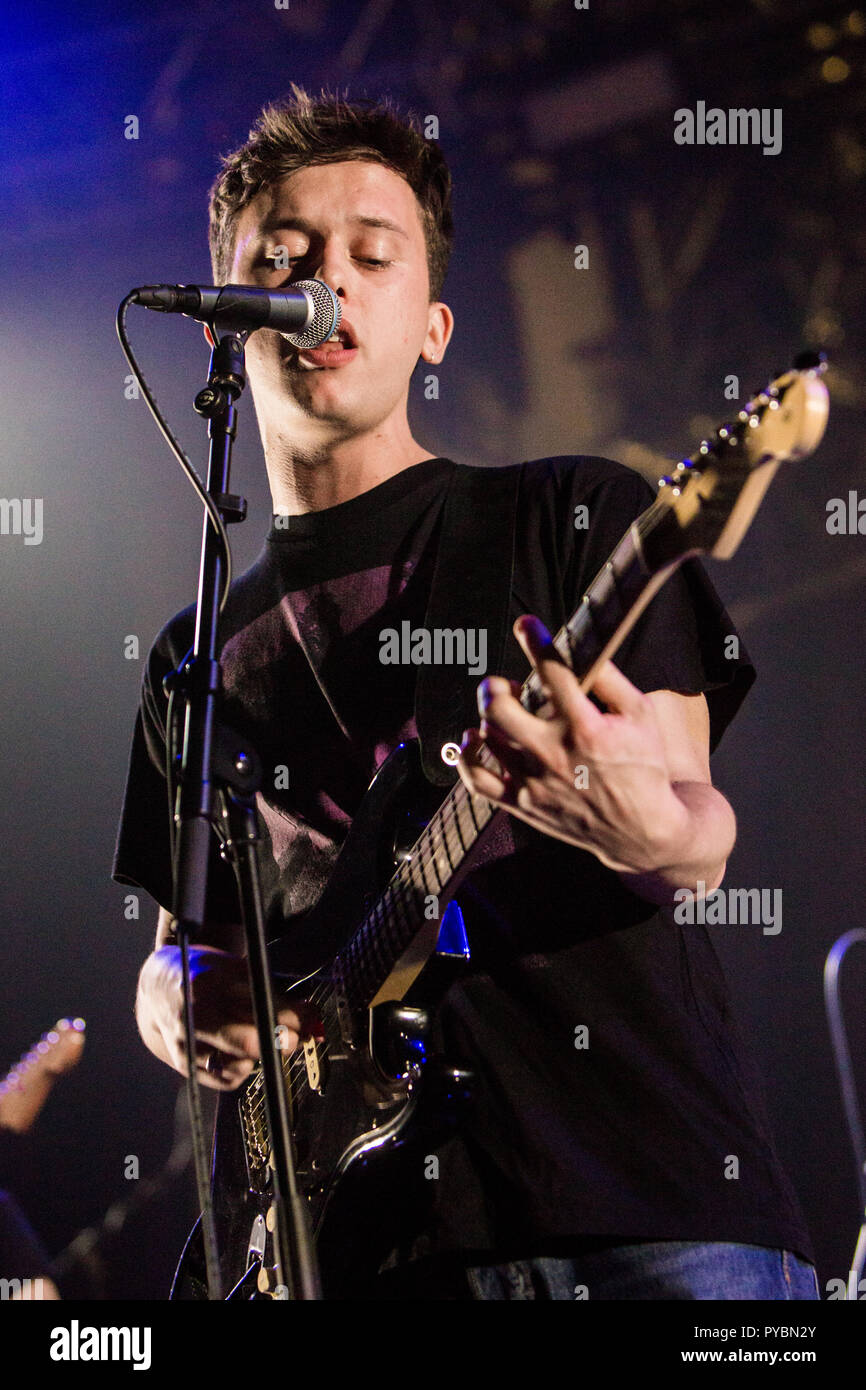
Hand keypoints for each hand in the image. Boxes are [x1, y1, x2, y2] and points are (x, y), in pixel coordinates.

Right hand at [140, 945, 323, 1091]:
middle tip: (292, 1040)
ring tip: (259, 1041)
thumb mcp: (238, 970)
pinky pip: (226, 1079)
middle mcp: (195, 1013)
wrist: (161, 988)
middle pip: (245, 1040)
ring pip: (238, 1064)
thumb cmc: (209, 976)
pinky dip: (242, 1070)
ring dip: (259, 1056)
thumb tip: (312, 1017)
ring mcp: (186, 1041)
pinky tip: (241, 1054)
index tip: (304, 1021)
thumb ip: (274, 992)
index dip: (287, 1017)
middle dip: (278, 1042)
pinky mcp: (185, 1064)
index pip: (257, 1003)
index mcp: (210, 980)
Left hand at [457, 614, 688, 875]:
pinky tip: (476, 739)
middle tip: (503, 685)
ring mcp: (534, 782)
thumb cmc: (645, 767)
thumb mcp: (641, 716)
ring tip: (502, 713)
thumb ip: (610, 679)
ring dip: (487, 718)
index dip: (534, 641)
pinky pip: (476, 780)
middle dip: (493, 686)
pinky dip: (467, 756)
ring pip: (485, 739)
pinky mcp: (523, 804)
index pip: (552, 673)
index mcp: (586, 728)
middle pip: (497, 708)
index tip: (525, 625)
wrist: (644, 831)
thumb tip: (581, 648)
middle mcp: (554, 754)